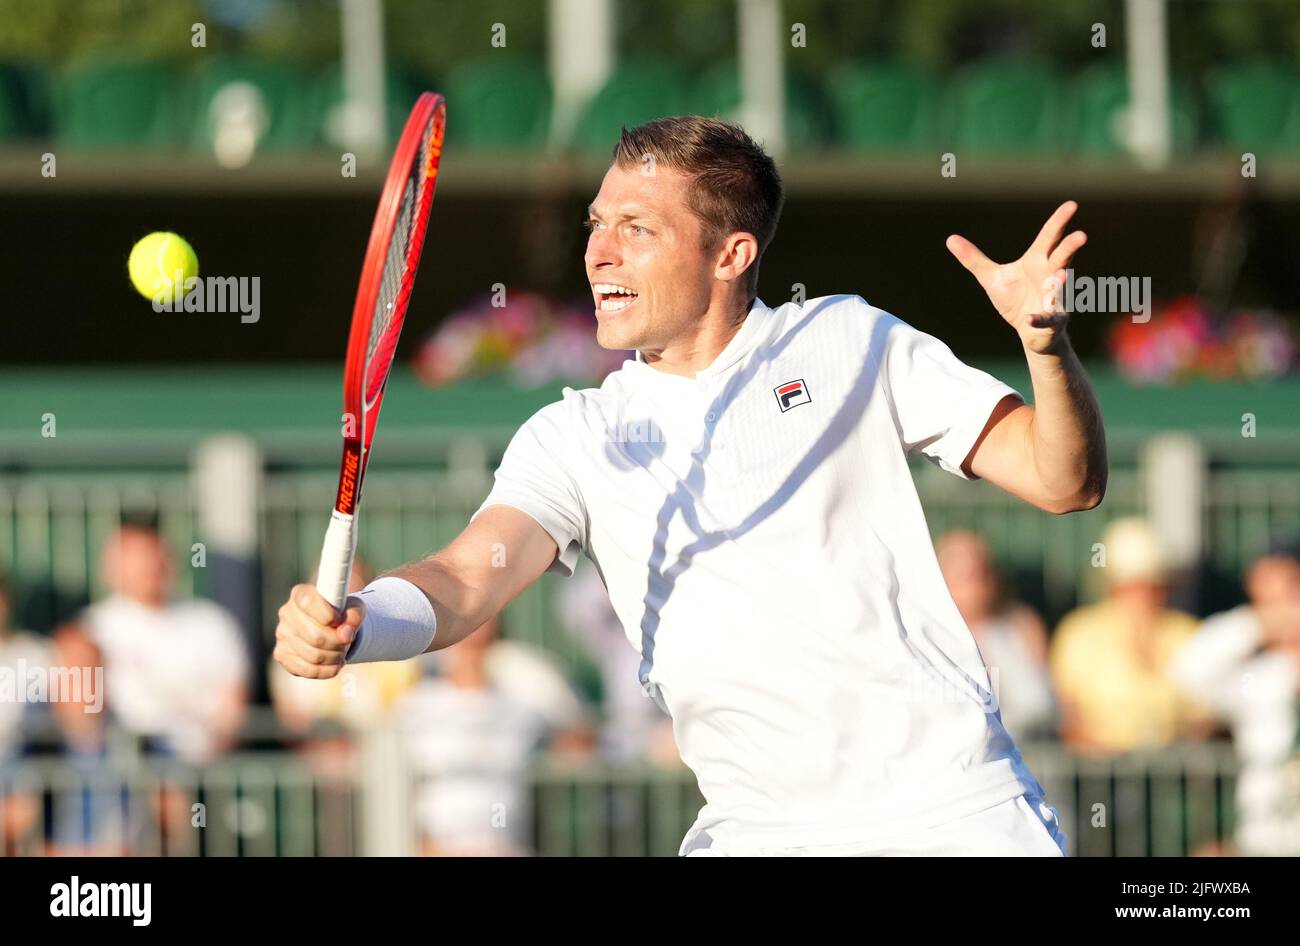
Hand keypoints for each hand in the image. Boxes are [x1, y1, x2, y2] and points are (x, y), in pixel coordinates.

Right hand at [274, 583, 362, 678]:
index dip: (328, 615)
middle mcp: (287, 612)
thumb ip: (354, 615)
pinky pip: (307, 670)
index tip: (340, 621)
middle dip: (338, 642)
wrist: (330, 627)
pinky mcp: (282, 654)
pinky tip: (335, 664)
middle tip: (347, 641)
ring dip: (335, 657)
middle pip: (315, 636)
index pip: (308, 602)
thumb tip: (346, 633)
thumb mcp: (354, 607)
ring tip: (342, 651)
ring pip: (313, 655)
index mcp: (301, 594)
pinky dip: (327, 670)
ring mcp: (282, 634)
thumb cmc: (342, 613)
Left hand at [946, 201, 1087, 355]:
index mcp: (1038, 261)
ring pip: (1061, 288)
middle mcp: (1051, 276)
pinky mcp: (1053, 320)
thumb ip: (973, 259)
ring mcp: (1055, 298)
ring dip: (1061, 283)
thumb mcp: (991, 277)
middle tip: (1081, 235)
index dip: (1059, 221)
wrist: (1026, 329)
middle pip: (1062, 258)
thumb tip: (950, 239)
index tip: (1072, 204)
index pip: (1049, 237)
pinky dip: (1040, 319)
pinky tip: (1030, 319)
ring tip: (1060, 275)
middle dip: (1070, 247)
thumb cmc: (1015, 299)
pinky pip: (1048, 319)